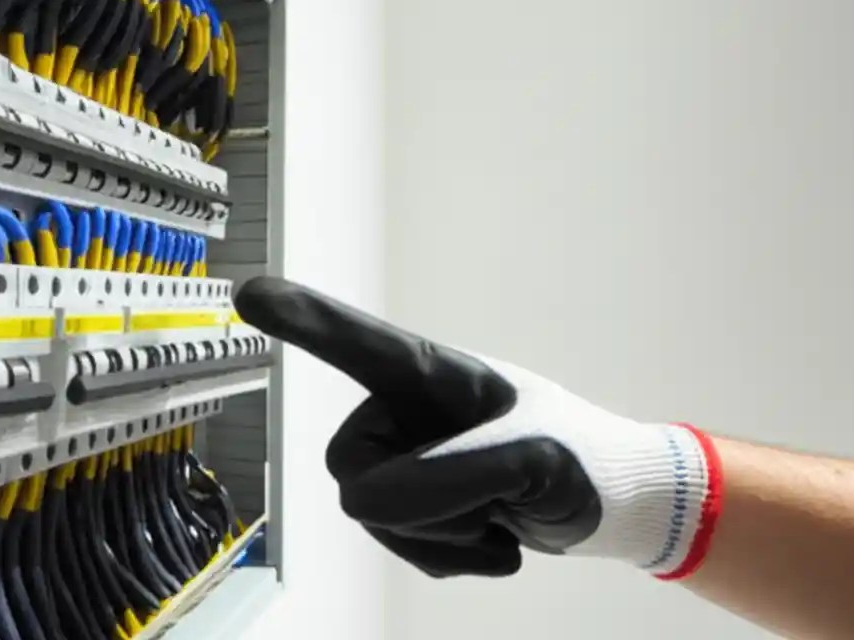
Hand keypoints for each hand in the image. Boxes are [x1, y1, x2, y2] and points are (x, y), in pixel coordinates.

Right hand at [234, 277, 721, 579]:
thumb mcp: (533, 461)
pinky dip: (456, 557)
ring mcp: (400, 460)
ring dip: (447, 536)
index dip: (304, 322)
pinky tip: (496, 536)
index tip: (249, 295)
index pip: (359, 344)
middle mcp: (399, 412)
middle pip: (355, 473)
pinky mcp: (410, 507)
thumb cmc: (579, 458)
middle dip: (427, 503)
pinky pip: (403, 550)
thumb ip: (451, 474)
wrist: (604, 506)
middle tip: (495, 498)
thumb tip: (370, 499)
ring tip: (502, 516)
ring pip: (375, 520)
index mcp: (430, 376)